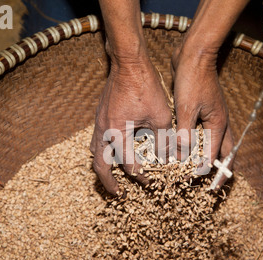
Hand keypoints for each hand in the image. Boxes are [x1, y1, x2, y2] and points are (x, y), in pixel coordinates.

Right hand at [90, 55, 171, 194]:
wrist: (129, 63)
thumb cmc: (146, 87)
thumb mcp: (162, 117)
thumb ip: (164, 141)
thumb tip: (168, 159)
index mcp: (117, 133)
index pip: (128, 165)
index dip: (142, 177)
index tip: (152, 182)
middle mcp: (103, 131)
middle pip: (100, 166)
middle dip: (108, 182)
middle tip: (118, 194)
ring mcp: (99, 123)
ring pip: (95, 153)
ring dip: (103, 167)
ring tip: (113, 176)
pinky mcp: (100, 116)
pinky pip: (96, 140)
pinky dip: (104, 152)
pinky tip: (115, 151)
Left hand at [172, 47, 233, 187]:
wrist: (195, 54)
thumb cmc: (192, 79)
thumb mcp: (186, 107)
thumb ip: (185, 132)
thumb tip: (183, 155)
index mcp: (218, 124)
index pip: (213, 155)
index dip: (202, 169)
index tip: (190, 180)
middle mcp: (221, 123)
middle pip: (227, 153)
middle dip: (223, 171)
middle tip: (216, 187)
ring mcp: (216, 117)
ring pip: (221, 145)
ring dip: (216, 160)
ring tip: (209, 173)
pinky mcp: (207, 112)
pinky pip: (210, 135)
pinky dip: (207, 146)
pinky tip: (196, 149)